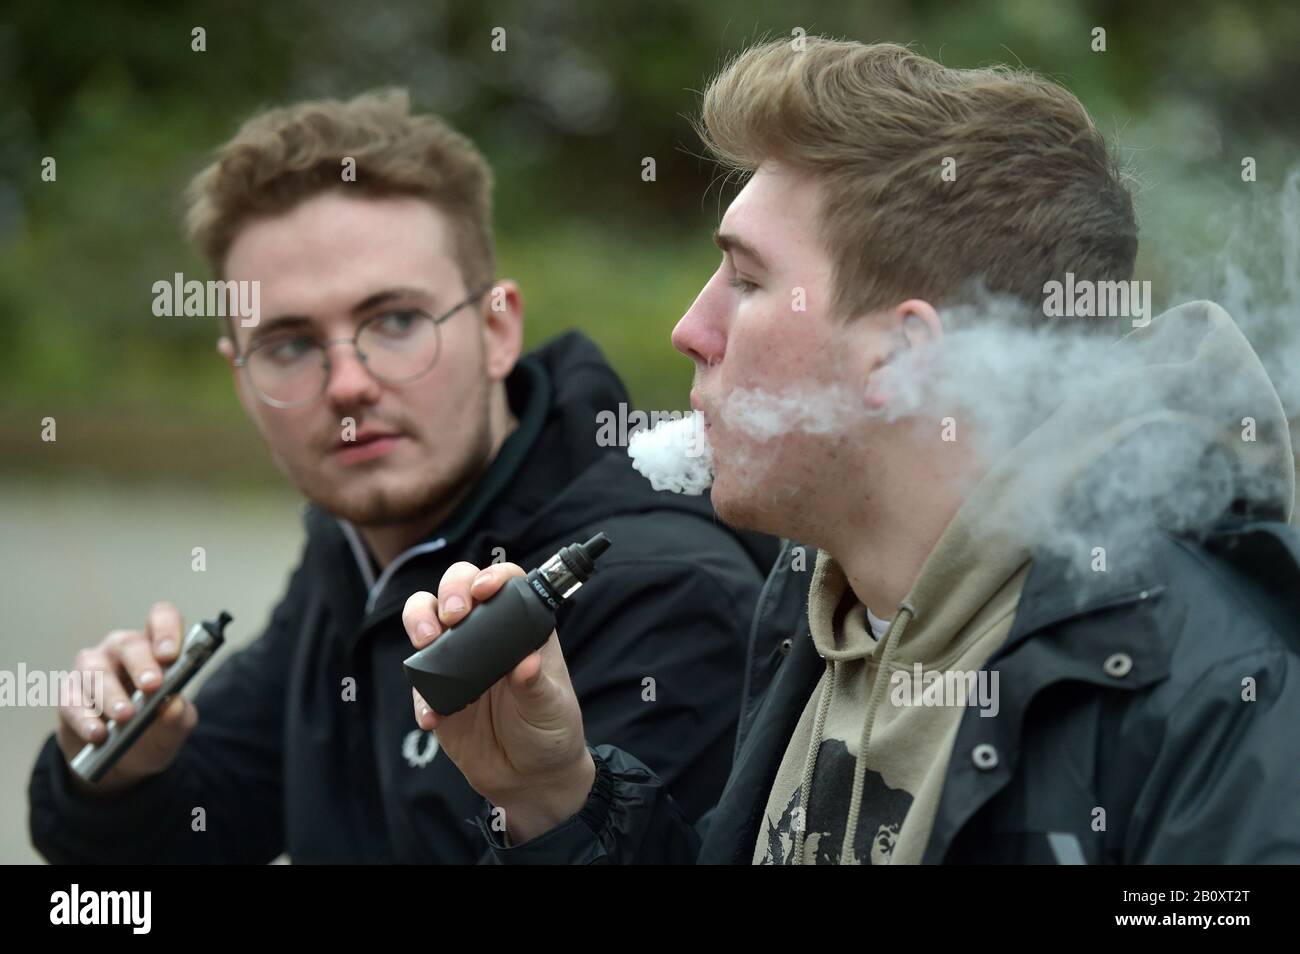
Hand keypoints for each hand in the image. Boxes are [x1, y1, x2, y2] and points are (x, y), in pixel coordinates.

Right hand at [55, 601, 198, 796]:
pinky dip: (85, 717)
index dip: (166, 630)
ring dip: (111, 694)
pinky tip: (98, 733)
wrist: (126, 763)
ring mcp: (91, 669)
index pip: (161, 618)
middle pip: (128, 644)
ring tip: (125, 716)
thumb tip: (172, 705)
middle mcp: (121, 650)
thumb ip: (178, 714)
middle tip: (152, 685)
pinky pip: (71, 701)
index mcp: (154, 647)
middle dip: (141, 664)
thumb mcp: (175, 726)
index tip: (171, 654)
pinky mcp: (68, 695)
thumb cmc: (155, 730)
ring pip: (96, 671)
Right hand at [403, 561, 594, 841]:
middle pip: (457, 589)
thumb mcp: (551, 706)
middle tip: (453, 617)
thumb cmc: (550, 729)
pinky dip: (420, 693)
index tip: (484, 591)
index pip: (504, 584)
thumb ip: (536, 685)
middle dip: (449, 592)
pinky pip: (417, 679)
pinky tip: (434, 715)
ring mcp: (457, 659)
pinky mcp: (436, 690)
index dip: (491, 577)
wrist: (528, 777)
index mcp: (521, 628)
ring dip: (419, 621)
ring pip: (425, 619)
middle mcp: (485, 634)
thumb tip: (525, 664)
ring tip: (427, 642)